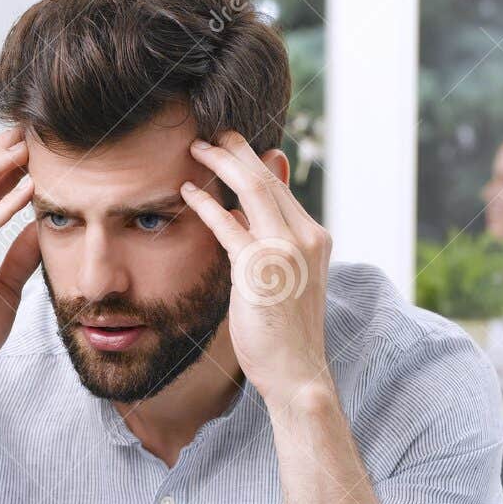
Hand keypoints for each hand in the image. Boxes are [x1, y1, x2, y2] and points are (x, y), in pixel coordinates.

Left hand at [180, 131, 333, 406]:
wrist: (296, 372)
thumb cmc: (283, 331)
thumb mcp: (283, 279)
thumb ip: (268, 241)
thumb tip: (243, 210)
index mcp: (315, 239)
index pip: (281, 189)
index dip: (255, 163)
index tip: (234, 147)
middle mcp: (306, 237)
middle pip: (269, 179)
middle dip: (239, 150)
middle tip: (214, 132)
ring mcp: (286, 250)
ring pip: (252, 189)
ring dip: (222, 164)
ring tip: (198, 147)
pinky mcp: (260, 268)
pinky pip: (228, 224)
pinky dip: (206, 205)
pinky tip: (187, 192)